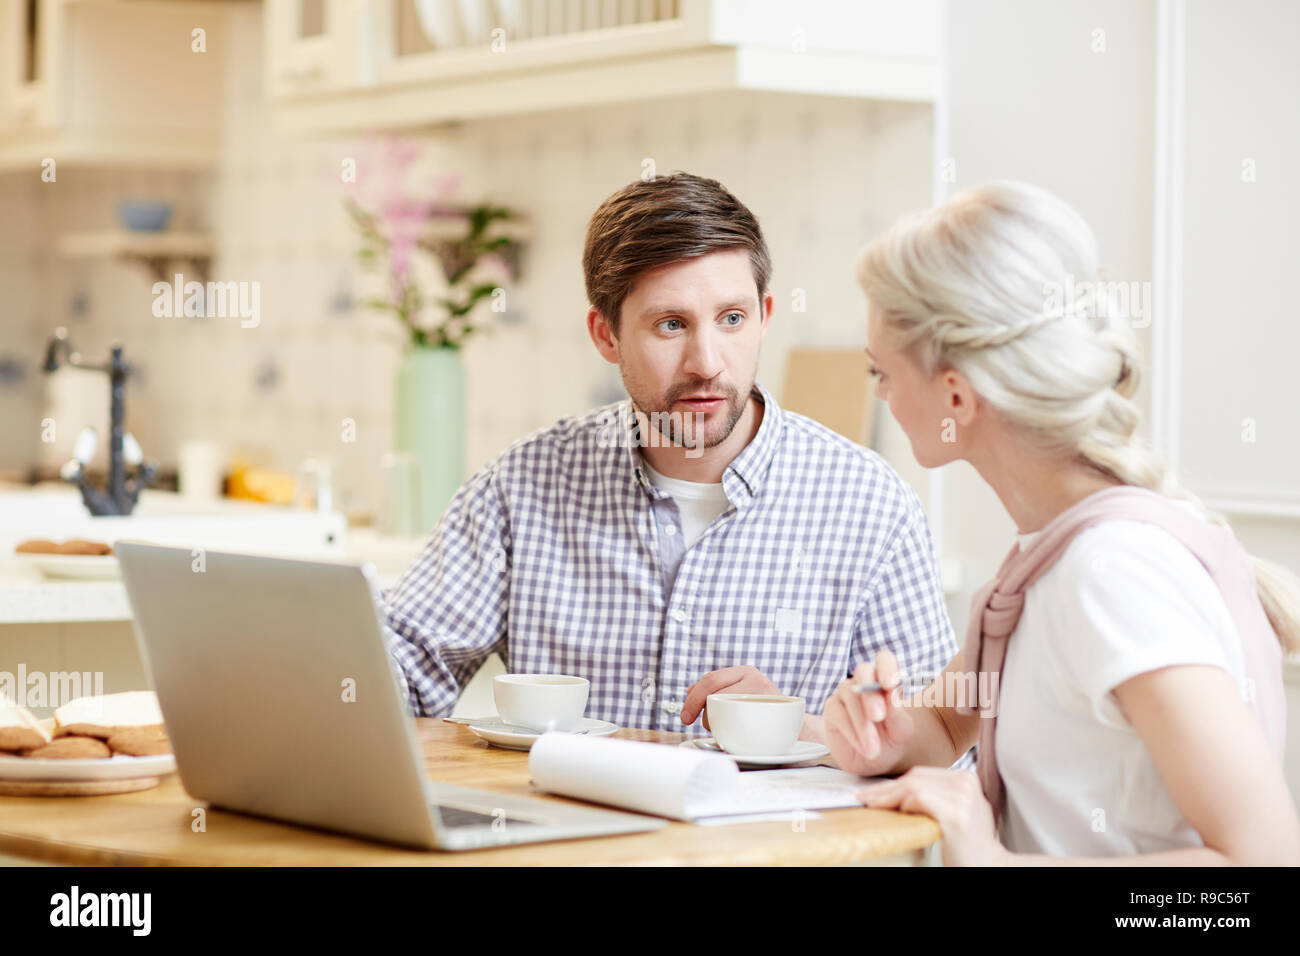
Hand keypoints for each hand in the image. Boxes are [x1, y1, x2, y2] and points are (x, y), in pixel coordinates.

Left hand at [680, 665, 781, 730]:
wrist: (793, 726)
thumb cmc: (758, 714)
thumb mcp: (738, 695)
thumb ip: (716, 690)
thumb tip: (689, 692)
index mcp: (743, 672)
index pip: (710, 680)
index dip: (692, 699)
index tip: (684, 717)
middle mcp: (755, 678)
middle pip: (714, 692)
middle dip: (698, 710)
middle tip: (693, 724)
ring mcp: (764, 693)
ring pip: (724, 708)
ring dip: (715, 723)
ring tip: (722, 730)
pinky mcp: (772, 710)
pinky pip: (740, 724)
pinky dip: (730, 733)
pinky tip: (732, 735)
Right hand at [823, 650, 914, 775]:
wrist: (875, 763)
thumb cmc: (891, 740)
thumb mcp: (901, 730)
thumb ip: (897, 712)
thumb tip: (892, 692)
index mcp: (885, 680)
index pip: (884, 660)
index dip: (886, 667)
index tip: (890, 684)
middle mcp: (864, 682)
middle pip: (863, 671)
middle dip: (870, 694)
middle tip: (878, 716)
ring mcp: (845, 694)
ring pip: (849, 695)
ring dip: (862, 723)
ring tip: (874, 749)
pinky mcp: (832, 709)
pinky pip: (838, 714)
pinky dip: (852, 732)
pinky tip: (863, 747)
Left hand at [855, 766, 1005, 866]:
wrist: (990, 866)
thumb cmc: (969, 844)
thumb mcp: (957, 810)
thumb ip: (938, 795)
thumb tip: (900, 791)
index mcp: (967, 778)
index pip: (922, 774)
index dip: (894, 782)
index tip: (874, 790)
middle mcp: (966, 783)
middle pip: (915, 778)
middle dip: (885, 788)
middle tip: (865, 797)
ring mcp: (962, 797)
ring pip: (913, 787)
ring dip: (889, 797)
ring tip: (874, 805)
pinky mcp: (955, 814)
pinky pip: (919, 800)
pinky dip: (904, 805)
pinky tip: (898, 813)